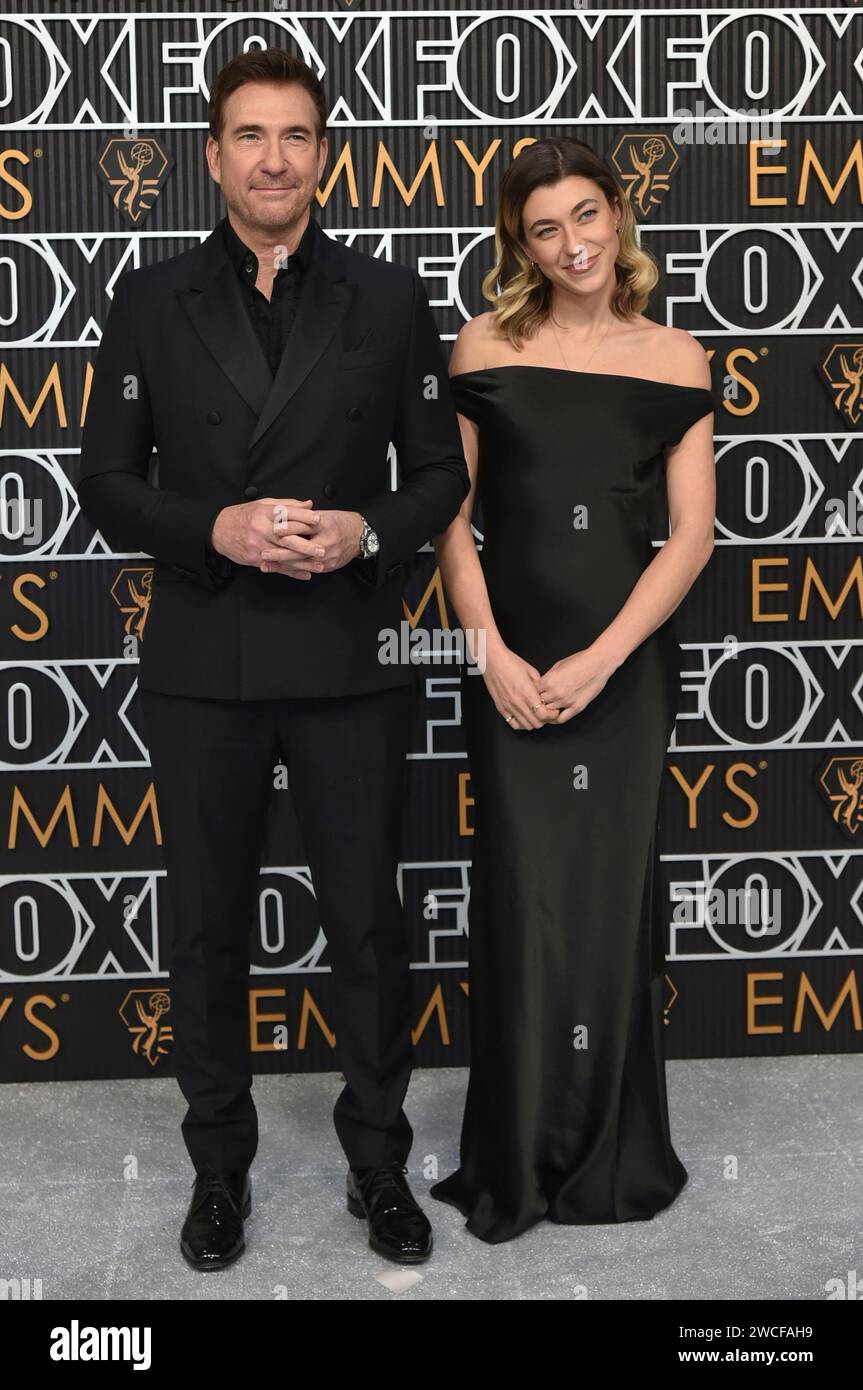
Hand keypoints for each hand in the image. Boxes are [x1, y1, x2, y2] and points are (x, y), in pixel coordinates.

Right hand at [211, 498, 325, 580]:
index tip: (318, 519)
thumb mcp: (263, 505)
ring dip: (302, 563)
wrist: (219, 530)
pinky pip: (277, 566)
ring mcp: (258, 545)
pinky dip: (292, 572)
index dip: (303, 516)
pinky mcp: (255, 559)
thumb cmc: (244, 516)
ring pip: (283, 556)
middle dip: (306, 545)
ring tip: (319, 565)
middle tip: (322, 550)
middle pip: (286, 538)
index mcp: (264, 512)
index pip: (286, 513)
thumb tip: (309, 505)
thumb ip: (287, 505)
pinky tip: (305, 575)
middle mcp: (261, 529)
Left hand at [259, 509, 364, 578]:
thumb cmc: (340, 522)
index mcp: (325, 525)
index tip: (273, 530)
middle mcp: (327, 542)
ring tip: (266, 566)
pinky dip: (293, 571)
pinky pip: (308, 570)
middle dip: (280, 554)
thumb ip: (304, 516)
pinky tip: (281, 571)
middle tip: (263, 554)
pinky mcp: (328, 567)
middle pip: (300, 549)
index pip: (303, 527)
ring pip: (301, 563)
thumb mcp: (324, 514)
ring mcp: (328, 557)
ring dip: (282, 566)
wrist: (361, 536)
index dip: (287, 529)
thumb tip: (282, 516)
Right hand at [481, 642, 563, 730]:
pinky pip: (513, 724)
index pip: (543, 715)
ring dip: (533, 722)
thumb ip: (540, 686)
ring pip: (525, 725)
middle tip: (546, 713)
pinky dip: (521, 723)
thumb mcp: (532, 672)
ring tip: (535, 715)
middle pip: (536, 723)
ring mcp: (508, 707)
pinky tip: (523, 717)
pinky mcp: (501, 708)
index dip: (551, 715)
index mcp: (528, 693)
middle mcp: (518, 702)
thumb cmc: (511, 663)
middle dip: (544, 720)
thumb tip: (545, 694)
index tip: (553, 711)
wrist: (493, 661)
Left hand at [536, 645, 617, 723]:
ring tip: (547, 708)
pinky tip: (555, 715)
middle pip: (538, 704)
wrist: (598, 663)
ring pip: (548, 713)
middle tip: (539, 703)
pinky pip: (561, 719)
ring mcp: (566, 702)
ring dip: (546, 711)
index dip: (532, 693)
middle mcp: (555, 693)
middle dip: (538, 703)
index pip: (532, 693)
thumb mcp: (558, 666)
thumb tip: (541, 686)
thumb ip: (547, 678)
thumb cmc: (580, 661)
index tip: (534, 693)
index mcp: (549, 681)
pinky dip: (556, 719)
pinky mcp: (576, 707)